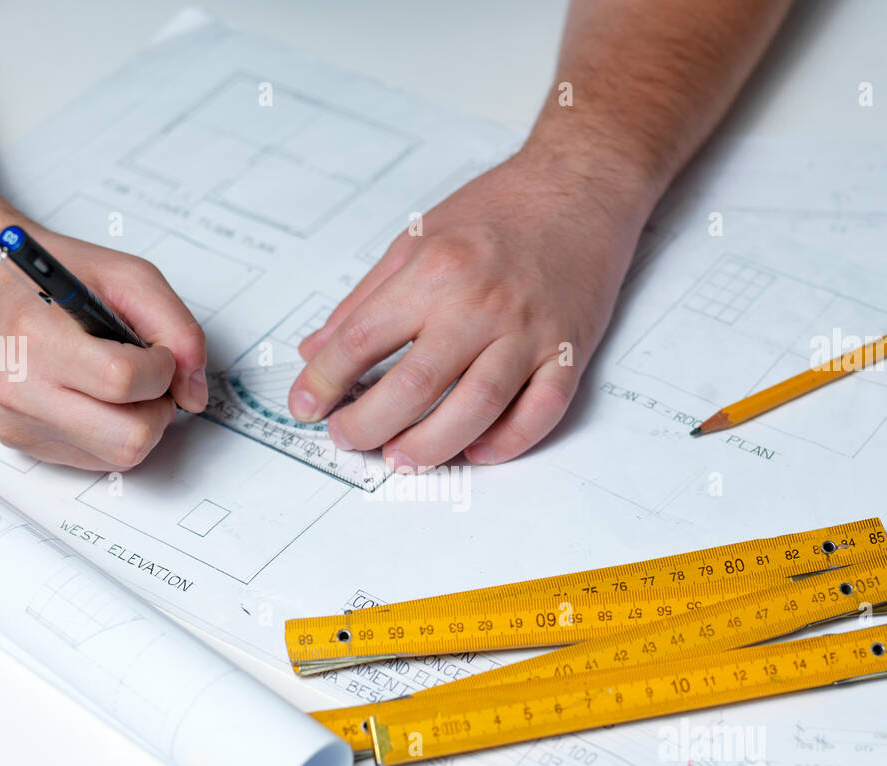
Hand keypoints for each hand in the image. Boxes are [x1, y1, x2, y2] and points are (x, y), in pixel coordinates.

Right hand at [0, 225, 206, 470]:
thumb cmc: (53, 282)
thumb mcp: (126, 276)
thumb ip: (177, 328)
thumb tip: (195, 394)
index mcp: (36, 335)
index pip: (123, 381)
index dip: (160, 369)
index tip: (156, 352)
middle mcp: (20, 387)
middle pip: (130, 436)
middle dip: (157, 407)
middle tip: (147, 377)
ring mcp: (18, 422)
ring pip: (121, 456)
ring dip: (140, 423)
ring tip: (121, 386)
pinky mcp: (21, 443)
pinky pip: (98, 460)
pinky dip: (113, 432)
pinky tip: (94, 397)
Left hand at [289, 145, 651, 469]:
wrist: (581, 186)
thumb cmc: (499, 211)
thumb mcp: (416, 239)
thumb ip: (364, 300)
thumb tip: (315, 350)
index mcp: (434, 270)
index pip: (360, 340)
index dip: (322, 381)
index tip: (304, 405)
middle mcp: (480, 303)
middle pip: (413, 388)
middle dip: (368, 425)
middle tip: (347, 437)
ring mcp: (529, 332)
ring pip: (475, 409)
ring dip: (431, 446)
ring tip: (400, 458)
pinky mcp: (568, 351)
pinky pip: (539, 412)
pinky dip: (506, 442)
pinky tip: (474, 451)